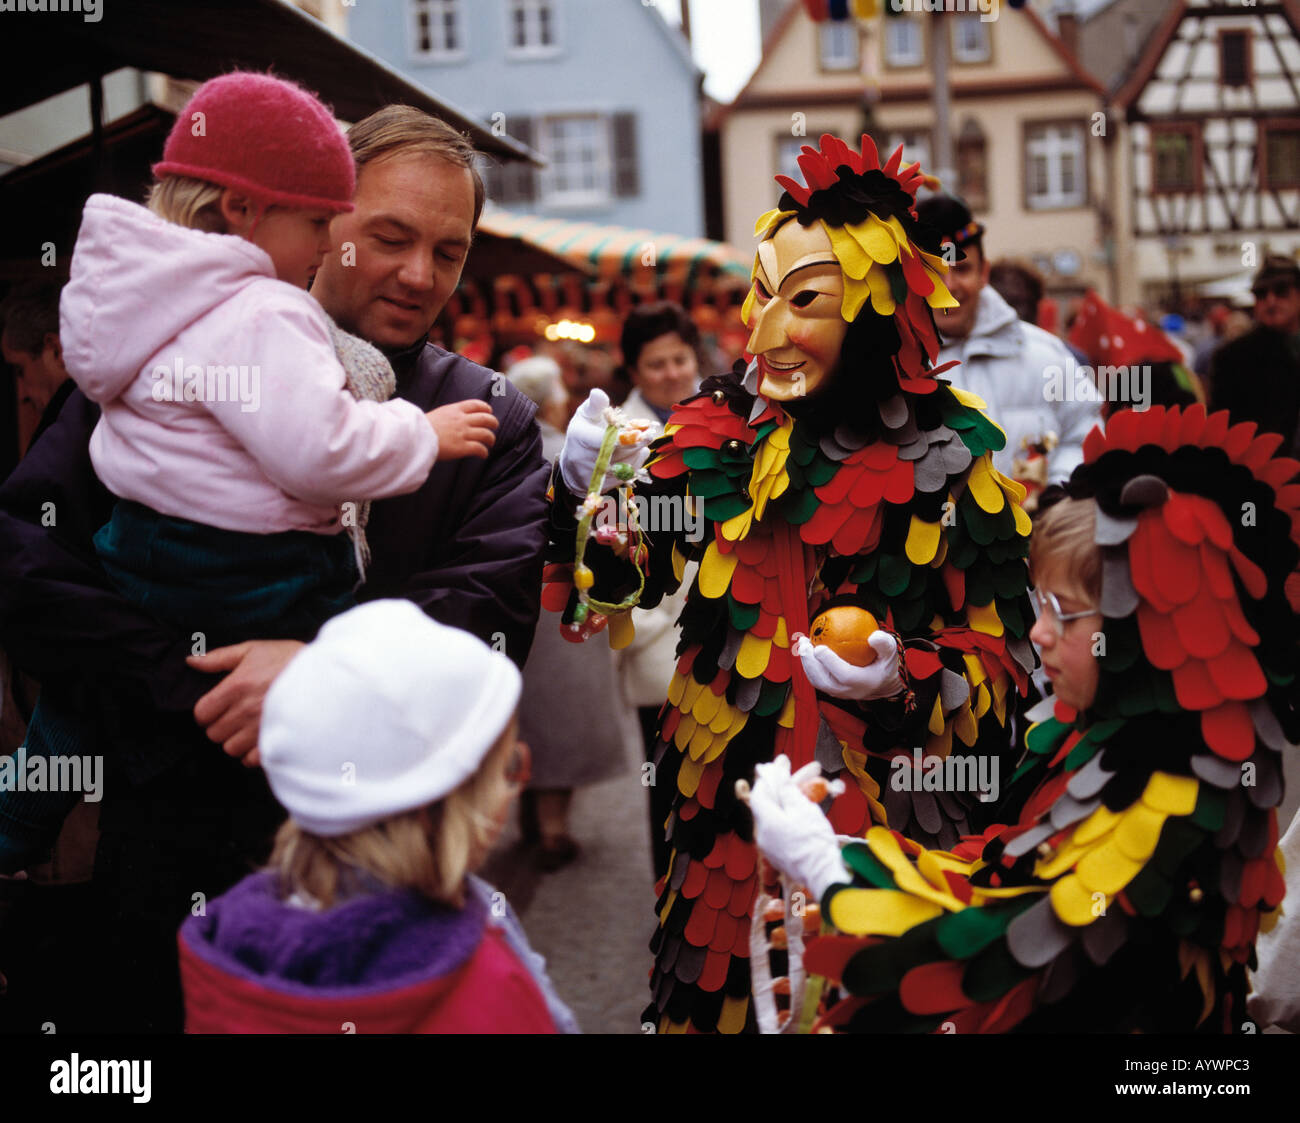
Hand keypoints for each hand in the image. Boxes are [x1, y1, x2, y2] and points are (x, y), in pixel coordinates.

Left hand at [188, 639, 304, 765]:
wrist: (326, 673)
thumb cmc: (288, 659)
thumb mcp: (253, 649)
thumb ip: (218, 658)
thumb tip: (191, 661)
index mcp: (235, 688)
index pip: (201, 714)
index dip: (207, 712)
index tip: (218, 707)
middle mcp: (244, 711)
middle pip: (214, 734)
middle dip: (221, 726)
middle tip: (235, 716)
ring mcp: (260, 729)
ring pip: (230, 749)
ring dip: (236, 741)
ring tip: (249, 729)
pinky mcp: (276, 742)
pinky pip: (250, 760)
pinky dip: (252, 753)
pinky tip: (260, 740)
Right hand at [427, 400, 497, 459]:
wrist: (416, 437)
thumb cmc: (421, 427)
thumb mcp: (437, 414)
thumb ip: (448, 415)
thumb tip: (451, 419)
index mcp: (455, 410)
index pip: (476, 405)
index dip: (486, 408)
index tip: (489, 411)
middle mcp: (462, 420)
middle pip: (486, 419)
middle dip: (493, 422)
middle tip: (494, 426)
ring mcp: (463, 434)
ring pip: (486, 434)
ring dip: (491, 438)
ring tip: (490, 442)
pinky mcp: (462, 447)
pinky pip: (479, 449)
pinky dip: (484, 452)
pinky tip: (483, 454)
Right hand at [558, 388, 653, 493]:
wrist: (573, 466)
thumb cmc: (582, 434)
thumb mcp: (584, 415)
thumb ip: (595, 405)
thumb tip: (598, 393)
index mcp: (581, 438)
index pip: (604, 440)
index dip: (624, 437)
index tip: (640, 430)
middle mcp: (585, 460)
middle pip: (617, 453)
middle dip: (636, 442)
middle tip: (650, 433)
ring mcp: (595, 475)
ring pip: (624, 465)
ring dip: (638, 452)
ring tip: (645, 440)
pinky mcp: (605, 485)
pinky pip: (626, 475)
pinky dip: (636, 462)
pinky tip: (639, 451)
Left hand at [747, 757, 847, 899]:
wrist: (824, 875)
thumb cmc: (814, 842)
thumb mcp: (803, 809)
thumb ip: (788, 792)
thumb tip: (779, 780)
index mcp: (766, 822)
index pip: (759, 793)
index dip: (767, 777)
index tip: (774, 765)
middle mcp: (763, 835)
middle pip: (768, 804)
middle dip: (780, 786)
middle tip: (789, 771)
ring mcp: (771, 848)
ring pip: (776, 817)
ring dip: (787, 801)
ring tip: (803, 787)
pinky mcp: (781, 856)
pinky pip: (781, 830)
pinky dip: (790, 816)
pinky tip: (802, 809)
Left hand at [792, 630, 903, 701]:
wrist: (881, 684)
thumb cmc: (884, 664)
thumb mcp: (891, 653)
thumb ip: (884, 644)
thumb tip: (873, 636)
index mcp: (862, 683)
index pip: (844, 675)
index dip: (830, 662)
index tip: (819, 647)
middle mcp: (847, 691)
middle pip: (823, 680)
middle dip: (810, 662)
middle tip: (804, 643)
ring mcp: (837, 693)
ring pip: (816, 681)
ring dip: (806, 663)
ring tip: (802, 643)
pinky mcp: (831, 690)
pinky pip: (816, 679)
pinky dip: (808, 665)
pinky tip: (806, 648)